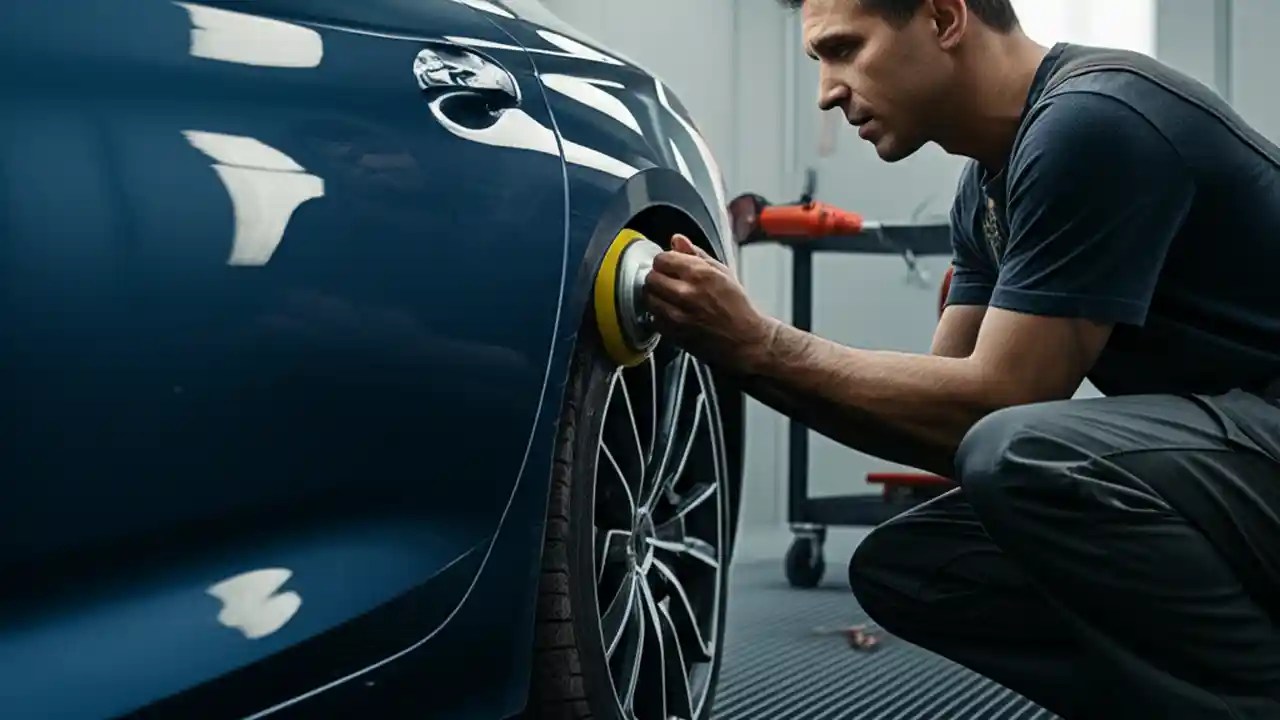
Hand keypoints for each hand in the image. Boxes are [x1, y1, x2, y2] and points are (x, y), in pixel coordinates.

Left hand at [643, 234, 777, 372]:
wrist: (744, 340)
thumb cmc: (736, 306)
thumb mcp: (722, 272)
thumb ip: (696, 254)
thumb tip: (677, 240)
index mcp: (699, 274)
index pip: (662, 259)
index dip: (665, 261)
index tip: (670, 266)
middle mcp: (686, 294)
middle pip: (651, 278)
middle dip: (657, 277)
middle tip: (667, 282)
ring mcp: (677, 316)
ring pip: (648, 298)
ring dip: (655, 296)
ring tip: (669, 298)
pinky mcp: (673, 334)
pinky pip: (653, 318)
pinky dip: (659, 315)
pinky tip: (672, 313)